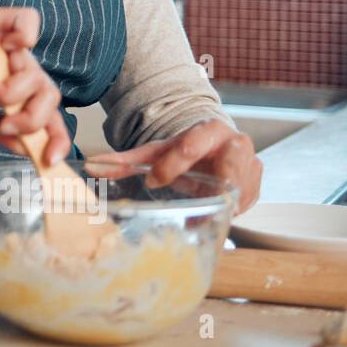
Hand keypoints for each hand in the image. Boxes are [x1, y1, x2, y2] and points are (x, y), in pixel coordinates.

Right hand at [0, 7, 72, 164]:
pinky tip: (10, 47)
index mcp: (19, 95)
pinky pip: (28, 20)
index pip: (49, 116)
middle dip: (32, 118)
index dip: (57, 137)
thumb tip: (27, 149)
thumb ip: (0, 132)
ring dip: (14, 91)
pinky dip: (26, 34)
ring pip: (36, 72)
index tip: (49, 159)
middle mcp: (21, 71)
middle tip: (4, 125)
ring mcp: (12, 48)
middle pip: (49, 94)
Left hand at [88, 119, 260, 214]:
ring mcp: (250, 166)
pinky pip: (248, 202)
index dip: (175, 161)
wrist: (213, 148)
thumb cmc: (183, 151)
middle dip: (218, 178)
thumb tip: (91, 166)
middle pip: (233, 160)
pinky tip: (218, 215)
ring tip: (205, 211)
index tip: (154, 179)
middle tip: (202, 196)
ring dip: (225, 200)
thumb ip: (125, 161)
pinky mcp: (256, 187)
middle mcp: (236, 145)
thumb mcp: (156, 152)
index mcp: (209, 130)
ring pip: (244, 184)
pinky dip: (232, 212)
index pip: (195, 141)